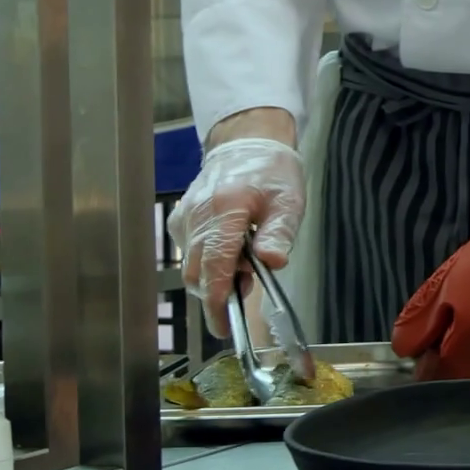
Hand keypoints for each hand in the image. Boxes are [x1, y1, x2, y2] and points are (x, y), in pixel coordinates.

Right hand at [170, 135, 304, 338]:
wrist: (246, 144)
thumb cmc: (271, 173)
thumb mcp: (289, 202)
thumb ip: (279, 233)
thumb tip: (273, 263)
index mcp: (225, 210)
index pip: (214, 264)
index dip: (218, 299)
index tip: (224, 324)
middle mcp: (197, 216)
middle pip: (197, 273)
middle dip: (219, 293)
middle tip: (248, 288)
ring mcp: (184, 219)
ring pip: (190, 268)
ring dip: (216, 279)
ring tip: (246, 264)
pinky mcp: (180, 221)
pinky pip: (187, 255)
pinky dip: (207, 264)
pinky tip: (231, 253)